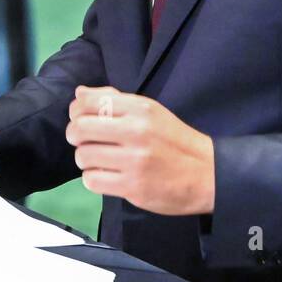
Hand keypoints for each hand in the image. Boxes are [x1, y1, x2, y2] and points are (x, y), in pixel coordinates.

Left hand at [66, 86, 214, 215]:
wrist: (206, 174)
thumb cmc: (174, 140)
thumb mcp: (151, 111)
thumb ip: (116, 100)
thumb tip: (80, 94)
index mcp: (140, 109)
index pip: (90, 102)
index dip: (76, 110)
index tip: (80, 117)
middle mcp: (136, 132)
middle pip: (80, 128)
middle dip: (74, 134)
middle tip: (82, 141)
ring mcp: (134, 161)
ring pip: (83, 156)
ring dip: (84, 159)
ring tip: (98, 159)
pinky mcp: (132, 188)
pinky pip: (92, 181)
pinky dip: (93, 178)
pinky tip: (105, 175)